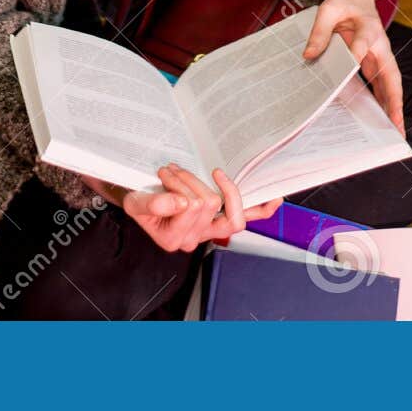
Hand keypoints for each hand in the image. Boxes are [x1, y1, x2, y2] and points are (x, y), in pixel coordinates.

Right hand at [112, 165, 281, 253]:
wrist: (142, 204)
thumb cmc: (141, 203)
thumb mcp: (136, 203)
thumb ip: (152, 205)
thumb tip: (180, 202)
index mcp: (174, 239)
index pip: (189, 206)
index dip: (179, 185)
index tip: (164, 174)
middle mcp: (196, 239)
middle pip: (209, 204)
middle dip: (191, 180)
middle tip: (174, 171)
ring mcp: (213, 231)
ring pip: (231, 213)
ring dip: (220, 188)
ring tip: (207, 174)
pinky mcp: (223, 221)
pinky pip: (250, 218)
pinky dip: (264, 209)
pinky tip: (275, 198)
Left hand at [303, 0, 404, 136]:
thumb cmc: (342, 3)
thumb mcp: (328, 10)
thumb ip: (320, 31)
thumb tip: (309, 55)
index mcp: (368, 28)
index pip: (363, 44)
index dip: (358, 54)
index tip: (354, 65)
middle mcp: (379, 45)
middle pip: (391, 75)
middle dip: (394, 100)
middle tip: (397, 125)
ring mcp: (378, 56)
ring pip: (389, 84)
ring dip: (392, 107)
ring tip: (393, 131)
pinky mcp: (373, 63)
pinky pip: (380, 84)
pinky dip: (382, 101)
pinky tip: (380, 119)